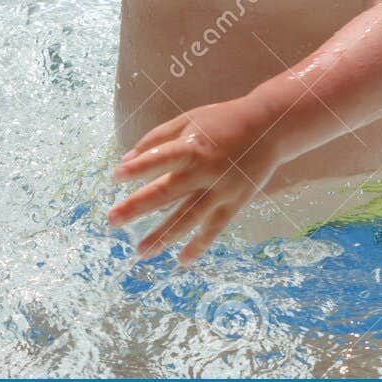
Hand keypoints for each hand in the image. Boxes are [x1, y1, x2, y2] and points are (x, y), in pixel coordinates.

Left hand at [107, 97, 284, 266]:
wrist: (269, 127)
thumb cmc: (221, 121)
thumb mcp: (188, 120)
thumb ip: (157, 138)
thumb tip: (126, 159)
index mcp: (193, 145)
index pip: (162, 157)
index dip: (140, 167)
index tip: (116, 176)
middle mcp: (206, 170)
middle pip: (169, 192)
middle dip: (139, 207)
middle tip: (112, 219)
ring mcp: (222, 189)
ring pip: (189, 217)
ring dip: (163, 235)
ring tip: (141, 252)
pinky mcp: (235, 203)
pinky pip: (214, 228)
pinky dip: (199, 245)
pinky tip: (181, 261)